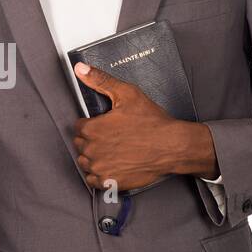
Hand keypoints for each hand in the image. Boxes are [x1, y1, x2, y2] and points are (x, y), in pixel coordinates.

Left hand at [71, 61, 218, 189]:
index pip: (79, 127)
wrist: (172, 146)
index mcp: (92, 129)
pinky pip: (93, 181)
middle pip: (80, 145)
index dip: (91, 124)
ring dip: (93, 157)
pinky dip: (99, 175)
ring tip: (111, 150)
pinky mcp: (109, 183)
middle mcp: (92, 151)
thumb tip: (80, 69)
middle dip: (91, 140)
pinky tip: (111, 165)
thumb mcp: (127, 94)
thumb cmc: (152, 122)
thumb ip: (101, 80)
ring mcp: (100, 169)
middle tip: (111, 137)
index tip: (104, 125)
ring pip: (85, 163)